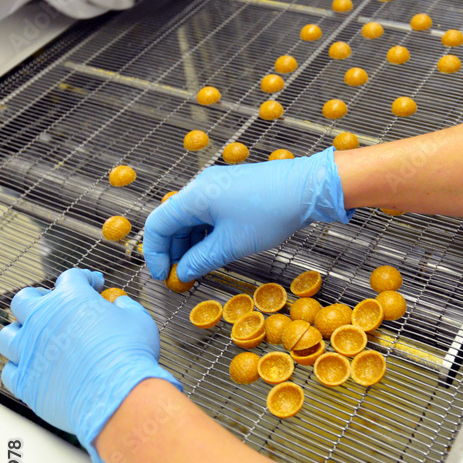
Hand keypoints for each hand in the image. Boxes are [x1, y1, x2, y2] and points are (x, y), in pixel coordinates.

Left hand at [0, 269, 181, 462]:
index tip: (92, 285)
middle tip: (53, 307)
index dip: (84, 278)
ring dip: (21, 334)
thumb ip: (126, 307)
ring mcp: (30, 350)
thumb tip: (121, 303)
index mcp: (71, 298)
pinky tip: (33, 369)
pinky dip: (19, 368)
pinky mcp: (25, 381)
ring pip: (8, 335)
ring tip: (35, 339)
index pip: (70, 277)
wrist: (118, 395)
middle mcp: (43, 319)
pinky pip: (9, 372)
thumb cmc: (130, 355)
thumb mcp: (138, 319)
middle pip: (24, 299)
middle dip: (39, 299)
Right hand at [143, 147, 351, 282]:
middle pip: (173, 221)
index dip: (156, 254)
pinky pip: (208, 213)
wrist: (306, 188)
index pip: (158, 224)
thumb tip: (184, 273)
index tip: (164, 276)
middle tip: (181, 276)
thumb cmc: (270, 212)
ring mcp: (217, 186)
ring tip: (198, 268)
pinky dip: (205, 233)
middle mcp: (201, 186)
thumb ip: (202, 260)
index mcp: (194, 196)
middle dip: (173, 250)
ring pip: (191, 218)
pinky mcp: (232, 189)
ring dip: (190, 244)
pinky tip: (213, 251)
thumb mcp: (232, 245)